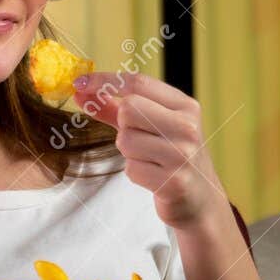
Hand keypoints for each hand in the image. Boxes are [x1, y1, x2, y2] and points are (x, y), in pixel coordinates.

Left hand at [73, 70, 226, 229]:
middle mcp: (187, 127)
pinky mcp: (173, 182)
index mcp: (185, 106)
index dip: (104, 80)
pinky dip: (136, 173)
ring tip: (150, 160)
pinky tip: (153, 176)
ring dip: (128, 152)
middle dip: (123, 125)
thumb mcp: (151, 126)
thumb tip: (80, 92)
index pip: (138, 83)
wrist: (201, 199)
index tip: (79, 83)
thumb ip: (115, 108)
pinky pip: (132, 169)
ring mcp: (182, 155)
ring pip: (126, 140)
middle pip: (129, 108)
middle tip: (140, 139)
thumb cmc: (172, 157)